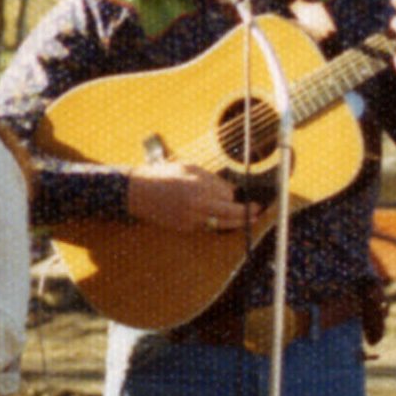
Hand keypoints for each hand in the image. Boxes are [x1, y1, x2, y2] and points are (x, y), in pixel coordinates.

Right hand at [125, 160, 252, 234]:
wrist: (137, 192)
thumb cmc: (162, 175)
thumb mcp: (188, 168)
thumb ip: (211, 179)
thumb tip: (231, 190)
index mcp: (198, 187)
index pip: (228, 194)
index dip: (234, 194)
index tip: (242, 194)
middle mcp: (196, 205)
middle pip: (231, 213)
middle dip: (246, 212)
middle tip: (258, 210)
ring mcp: (190, 219)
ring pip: (221, 224)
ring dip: (236, 221)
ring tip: (248, 219)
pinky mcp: (183, 228)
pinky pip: (206, 227)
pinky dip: (214, 223)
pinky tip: (221, 219)